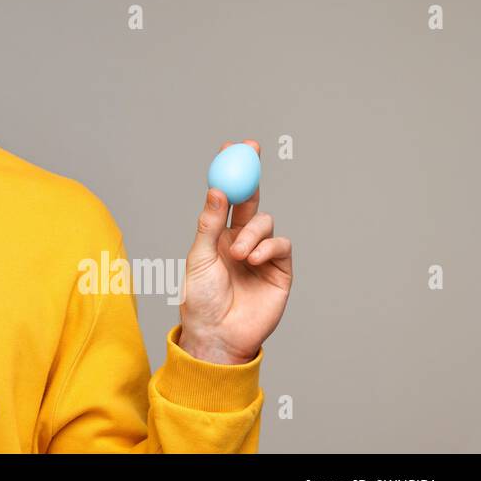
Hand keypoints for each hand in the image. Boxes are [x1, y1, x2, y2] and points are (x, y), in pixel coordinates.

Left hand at [178, 139, 291, 363]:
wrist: (218, 334)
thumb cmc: (201, 299)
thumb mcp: (199, 256)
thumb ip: (210, 223)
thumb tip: (216, 189)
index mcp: (217, 234)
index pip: (225, 197)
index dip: (229, 172)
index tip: (231, 146)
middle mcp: (240, 239)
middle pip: (250, 200)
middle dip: (251, 173)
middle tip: (252, 151)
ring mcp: (261, 254)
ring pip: (265, 222)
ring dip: (252, 233)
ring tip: (238, 255)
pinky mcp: (280, 270)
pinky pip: (281, 244)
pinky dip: (268, 246)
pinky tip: (253, 259)